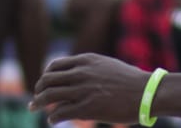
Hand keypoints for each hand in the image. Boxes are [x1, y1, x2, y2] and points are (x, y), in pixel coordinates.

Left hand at [30, 53, 150, 122]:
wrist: (146, 92)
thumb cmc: (129, 80)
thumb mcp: (106, 65)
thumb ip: (89, 68)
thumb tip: (75, 75)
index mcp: (85, 61)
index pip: (55, 66)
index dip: (46, 76)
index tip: (43, 83)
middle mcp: (81, 73)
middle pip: (48, 80)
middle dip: (38, 89)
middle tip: (35, 98)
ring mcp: (83, 90)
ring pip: (50, 95)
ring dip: (39, 102)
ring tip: (34, 108)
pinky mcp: (87, 108)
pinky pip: (61, 112)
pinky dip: (53, 117)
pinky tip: (52, 120)